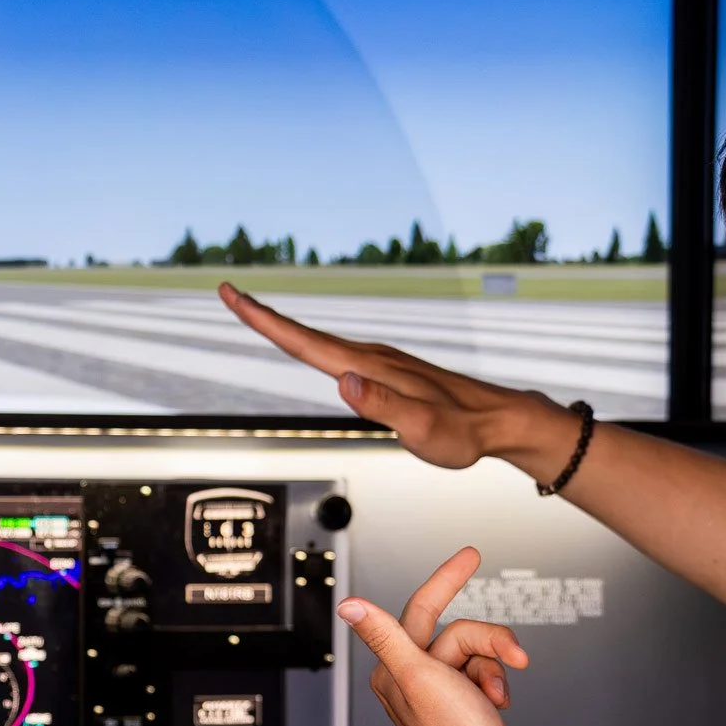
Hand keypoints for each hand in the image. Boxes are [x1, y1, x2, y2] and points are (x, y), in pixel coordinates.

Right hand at [218, 281, 580, 475]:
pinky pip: (337, 351)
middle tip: (228, 293)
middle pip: (304, 334)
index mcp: (369, 369)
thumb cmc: (462, 432)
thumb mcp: (421, 429)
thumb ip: (382, 406)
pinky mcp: (387, 371)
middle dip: (263, 315)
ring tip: (255, 316)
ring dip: (284, 327)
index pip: (305, 342)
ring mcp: (379, 362)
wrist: (497, 421)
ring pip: (319, 341)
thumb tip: (343, 382)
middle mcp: (371, 358)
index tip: (233, 296)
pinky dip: (310, 343)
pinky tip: (310, 348)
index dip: (265, 320)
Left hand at [339, 546, 534, 725]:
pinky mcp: (464, 701)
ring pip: (476, 652)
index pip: (420, 609)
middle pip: (458, 633)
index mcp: (394, 670)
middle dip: (488, 645)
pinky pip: (486, 673)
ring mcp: (440, 691)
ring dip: (494, 669)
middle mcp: (412, 678)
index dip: (446, 580)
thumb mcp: (419, 678)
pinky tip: (498, 703)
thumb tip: (349, 607)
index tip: (470, 556)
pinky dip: (497, 683)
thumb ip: (385, 637)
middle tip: (514, 655)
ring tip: (497, 695)